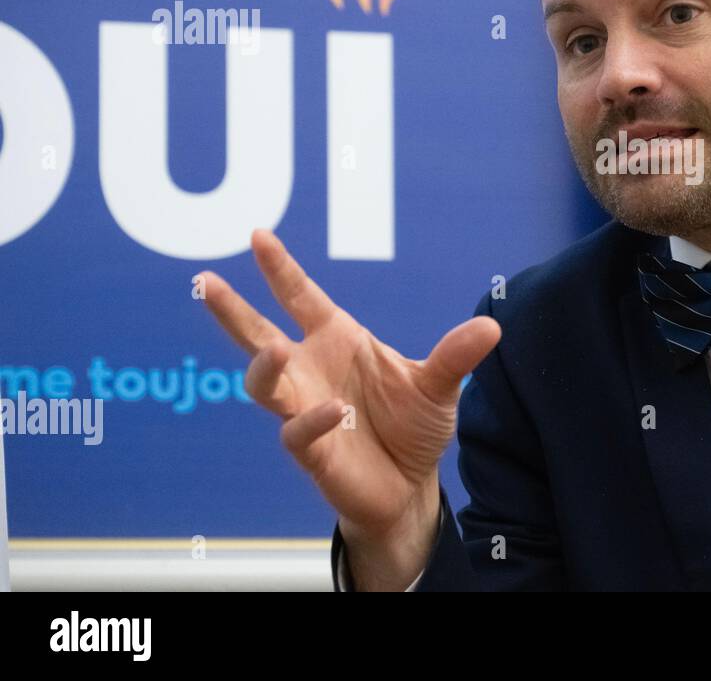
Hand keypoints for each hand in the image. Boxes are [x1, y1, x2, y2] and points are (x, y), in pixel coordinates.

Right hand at [198, 229, 500, 586]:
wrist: (410, 486)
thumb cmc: (412, 427)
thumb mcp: (438, 386)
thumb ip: (456, 356)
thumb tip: (491, 326)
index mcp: (336, 340)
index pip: (300, 297)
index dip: (279, 269)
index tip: (259, 236)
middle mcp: (311, 370)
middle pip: (258, 335)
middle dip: (232, 310)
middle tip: (206, 282)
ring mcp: (304, 409)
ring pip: (265, 385)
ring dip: (264, 366)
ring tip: (271, 347)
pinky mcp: (311, 451)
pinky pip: (297, 433)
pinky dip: (311, 421)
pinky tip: (330, 411)